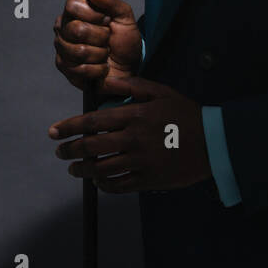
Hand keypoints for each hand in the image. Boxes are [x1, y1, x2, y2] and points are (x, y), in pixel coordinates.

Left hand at [48, 74, 211, 193]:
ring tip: (74, 169)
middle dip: (69, 151)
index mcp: (135, 115)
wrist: (214, 142)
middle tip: (60, 153)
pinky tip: (98, 182)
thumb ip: (132, 85)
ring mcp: (141, 161)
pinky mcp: (149, 179)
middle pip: (91, 147)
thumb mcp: (161, 92)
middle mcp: (134, 139)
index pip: (92, 121)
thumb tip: (105, 82)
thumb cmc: (186, 114)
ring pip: (101, 169)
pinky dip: (104, 185)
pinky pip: (119, 185)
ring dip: (83, 170)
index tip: (54, 132)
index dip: (68, 127)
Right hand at [52, 0, 140, 95]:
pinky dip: (97, 69)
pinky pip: (79, 69)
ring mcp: (62, 47)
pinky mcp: (63, 67)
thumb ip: (111, 1)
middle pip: (76, 29)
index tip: (106, 20)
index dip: (93, 14)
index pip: (72, 4)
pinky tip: (100, 66)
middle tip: (107, 39)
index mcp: (76, 11)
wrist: (128, 67)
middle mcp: (64, 27)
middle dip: (100, 37)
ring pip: (79, 51)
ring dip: (100, 55)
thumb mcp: (125, 18)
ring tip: (104, 53)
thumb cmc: (124, 41)